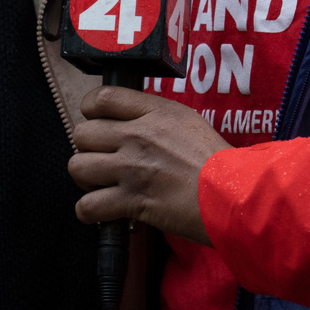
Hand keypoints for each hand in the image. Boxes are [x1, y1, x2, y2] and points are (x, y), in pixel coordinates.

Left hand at [68, 86, 230, 244]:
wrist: (232, 193)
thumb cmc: (215, 159)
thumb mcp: (186, 119)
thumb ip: (155, 115)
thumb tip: (130, 118)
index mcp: (153, 112)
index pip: (101, 98)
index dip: (89, 109)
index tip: (93, 120)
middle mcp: (137, 136)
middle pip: (82, 133)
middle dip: (87, 147)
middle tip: (101, 156)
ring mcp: (132, 169)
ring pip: (78, 167)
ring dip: (85, 177)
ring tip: (99, 182)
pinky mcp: (132, 201)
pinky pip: (89, 206)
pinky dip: (88, 211)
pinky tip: (99, 210)